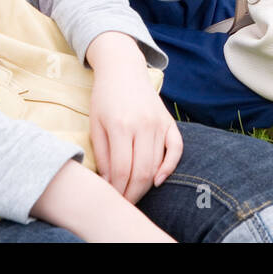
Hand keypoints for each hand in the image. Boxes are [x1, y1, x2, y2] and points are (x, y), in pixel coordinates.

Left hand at [85, 32, 182, 203]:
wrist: (123, 69)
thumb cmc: (104, 98)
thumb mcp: (95, 125)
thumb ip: (103, 155)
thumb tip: (109, 183)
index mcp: (120, 125)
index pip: (122, 170)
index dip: (117, 190)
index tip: (112, 200)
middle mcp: (143, 125)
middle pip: (142, 171)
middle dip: (133, 194)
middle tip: (124, 204)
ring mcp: (159, 122)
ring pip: (157, 164)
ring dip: (146, 186)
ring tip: (134, 195)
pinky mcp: (169, 121)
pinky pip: (176, 148)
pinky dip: (170, 167)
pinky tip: (159, 180)